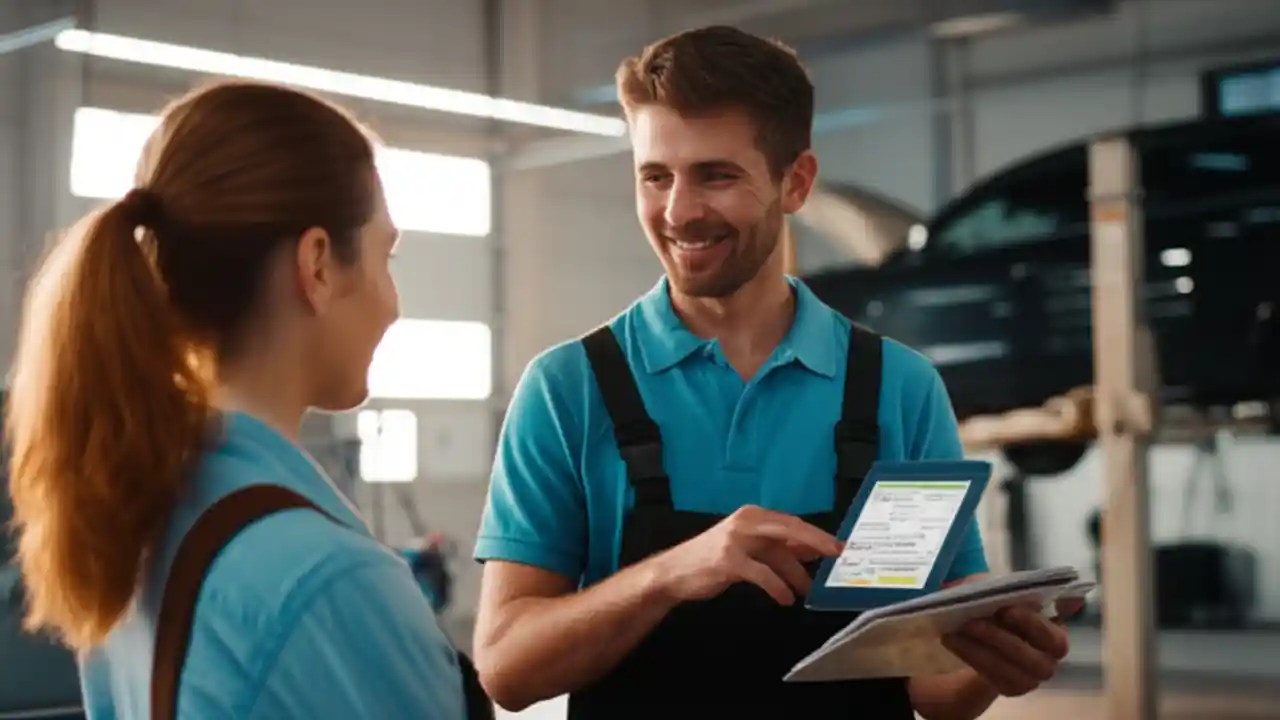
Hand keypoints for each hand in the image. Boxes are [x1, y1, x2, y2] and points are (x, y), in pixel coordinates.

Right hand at [650, 505, 843, 605]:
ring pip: (778, 554)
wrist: (674, 572)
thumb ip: (776, 548)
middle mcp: (746, 521)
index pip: (792, 522)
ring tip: (806, 592)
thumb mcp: (748, 548)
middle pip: (791, 529)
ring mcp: (736, 539)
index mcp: (753, 515)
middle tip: (838, 556)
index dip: (817, 535)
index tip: (838, 546)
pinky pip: (762, 574)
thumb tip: (813, 551)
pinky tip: (785, 599)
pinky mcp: (728, 560)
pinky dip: (777, 588)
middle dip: (817, 542)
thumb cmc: (713, 560)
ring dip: (796, 576)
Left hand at [941, 598, 1084, 696]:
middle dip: (998, 637)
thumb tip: (1000, 587)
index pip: (1053, 635)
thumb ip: (1007, 589)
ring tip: (954, 633)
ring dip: (978, 650)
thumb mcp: (1000, 593)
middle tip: (972, 622)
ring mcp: (1031, 678)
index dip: (1033, 623)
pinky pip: (991, 677)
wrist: (984, 637)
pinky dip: (970, 657)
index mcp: (1055, 633)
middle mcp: (1049, 660)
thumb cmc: (999, 609)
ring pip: (1007, 669)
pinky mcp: (1010, 688)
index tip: (1007, 609)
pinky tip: (952, 642)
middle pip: (1029, 656)